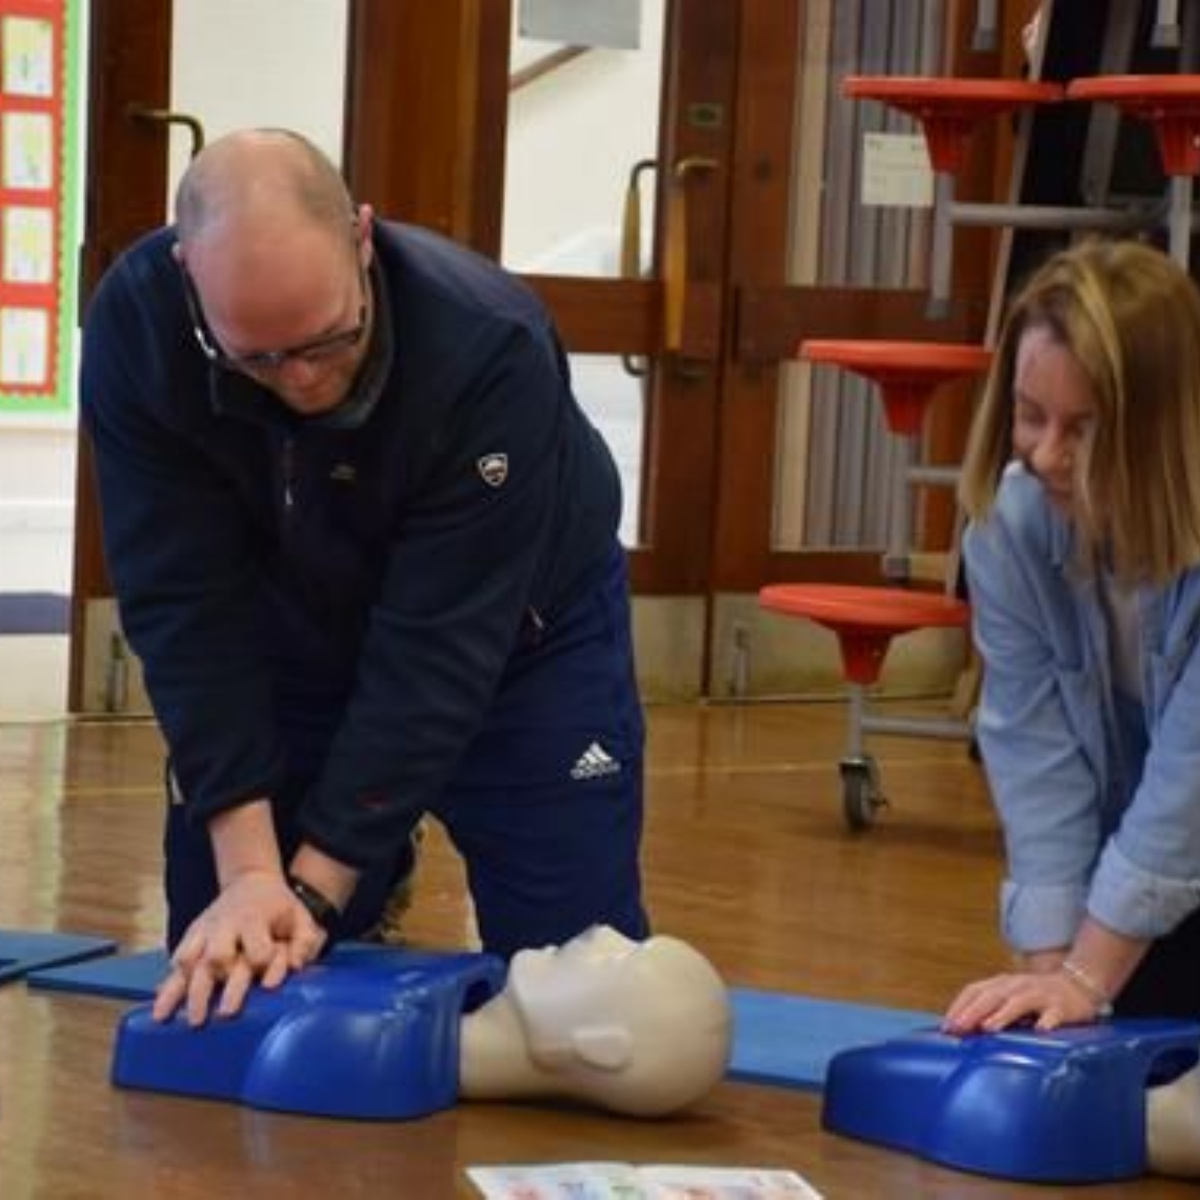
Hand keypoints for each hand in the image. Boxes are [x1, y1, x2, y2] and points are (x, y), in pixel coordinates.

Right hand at [153, 869, 325, 1026]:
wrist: (251, 881)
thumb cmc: (279, 907)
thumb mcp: (300, 917)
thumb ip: (304, 941)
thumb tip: (295, 966)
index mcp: (254, 918)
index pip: (256, 948)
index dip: (263, 964)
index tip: (268, 986)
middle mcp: (224, 925)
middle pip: (217, 955)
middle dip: (218, 984)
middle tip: (223, 1014)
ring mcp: (204, 931)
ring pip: (190, 960)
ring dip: (186, 990)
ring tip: (183, 1019)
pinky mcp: (191, 937)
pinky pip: (176, 960)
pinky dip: (169, 985)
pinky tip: (162, 1009)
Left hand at [942, 968, 1103, 1034]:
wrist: (1077, 985)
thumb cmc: (1035, 997)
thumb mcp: (1009, 998)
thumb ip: (988, 1009)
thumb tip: (959, 1029)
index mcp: (1001, 983)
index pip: (974, 991)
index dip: (958, 1006)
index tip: (945, 1026)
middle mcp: (1017, 985)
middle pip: (990, 996)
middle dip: (972, 1011)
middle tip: (957, 1028)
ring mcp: (1039, 994)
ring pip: (1018, 1002)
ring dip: (1002, 1014)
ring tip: (988, 1028)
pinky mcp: (1061, 1006)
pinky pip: (1053, 1014)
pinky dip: (1046, 1021)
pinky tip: (1040, 1031)